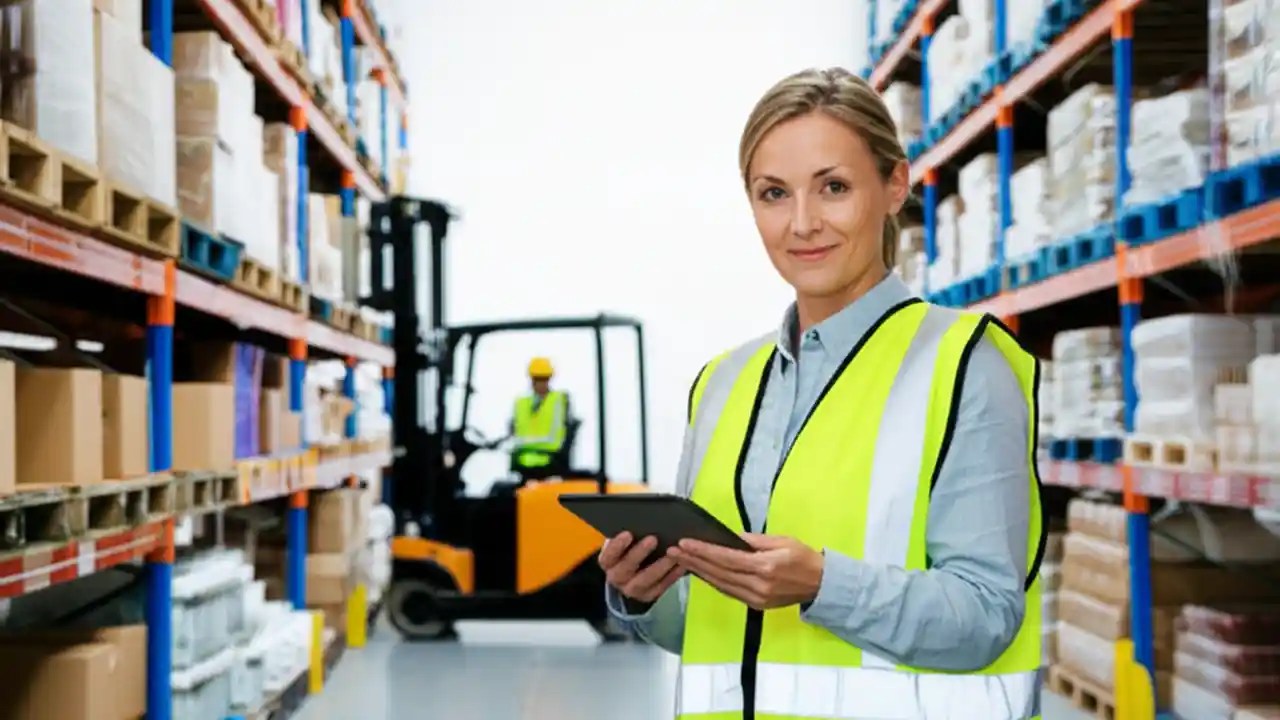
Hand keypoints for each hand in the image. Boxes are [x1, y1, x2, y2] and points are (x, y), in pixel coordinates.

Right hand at [598, 532, 685, 602]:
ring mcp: (632, 589)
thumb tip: (640, 519)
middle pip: (625, 568)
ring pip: (644, 581)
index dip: (617, 546)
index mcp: (608, 561)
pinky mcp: (649, 595)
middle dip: (639, 553)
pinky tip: (682, 564)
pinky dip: (672, 576)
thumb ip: (630, 532)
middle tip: (653, 539)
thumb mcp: (626, 539)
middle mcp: (616, 578)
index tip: (628, 533)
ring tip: (673, 553)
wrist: (635, 570)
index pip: (607, 555)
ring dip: (659, 566)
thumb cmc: (631, 547)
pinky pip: (661, 587)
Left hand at [668, 533, 823, 609]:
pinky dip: (713, 581)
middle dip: (694, 561)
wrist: (822, 585)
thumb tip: (730, 538)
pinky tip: (701, 572)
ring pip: (721, 585)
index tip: (684, 543)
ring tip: (681, 560)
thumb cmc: (804, 558)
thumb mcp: (782, 540)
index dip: (703, 551)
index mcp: (766, 567)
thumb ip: (754, 540)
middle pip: (718, 573)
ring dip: (699, 572)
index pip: (726, 558)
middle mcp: (758, 585)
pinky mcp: (756, 604)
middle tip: (673, 551)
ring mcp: (756, 598)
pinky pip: (729, 592)